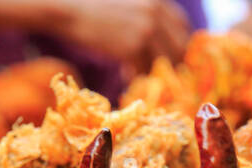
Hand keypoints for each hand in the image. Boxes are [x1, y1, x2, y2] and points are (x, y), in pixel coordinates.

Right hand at [41, 0, 192, 70]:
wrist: (68, 10)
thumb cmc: (93, 8)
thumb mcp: (128, 4)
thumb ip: (148, 16)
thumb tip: (164, 45)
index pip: (183, 26)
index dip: (178, 44)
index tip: (171, 57)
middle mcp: (157, 12)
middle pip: (180, 47)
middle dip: (170, 63)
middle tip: (157, 73)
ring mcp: (147, 28)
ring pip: (164, 62)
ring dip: (152, 71)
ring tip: (135, 72)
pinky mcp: (134, 46)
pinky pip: (145, 70)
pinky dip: (136, 76)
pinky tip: (124, 74)